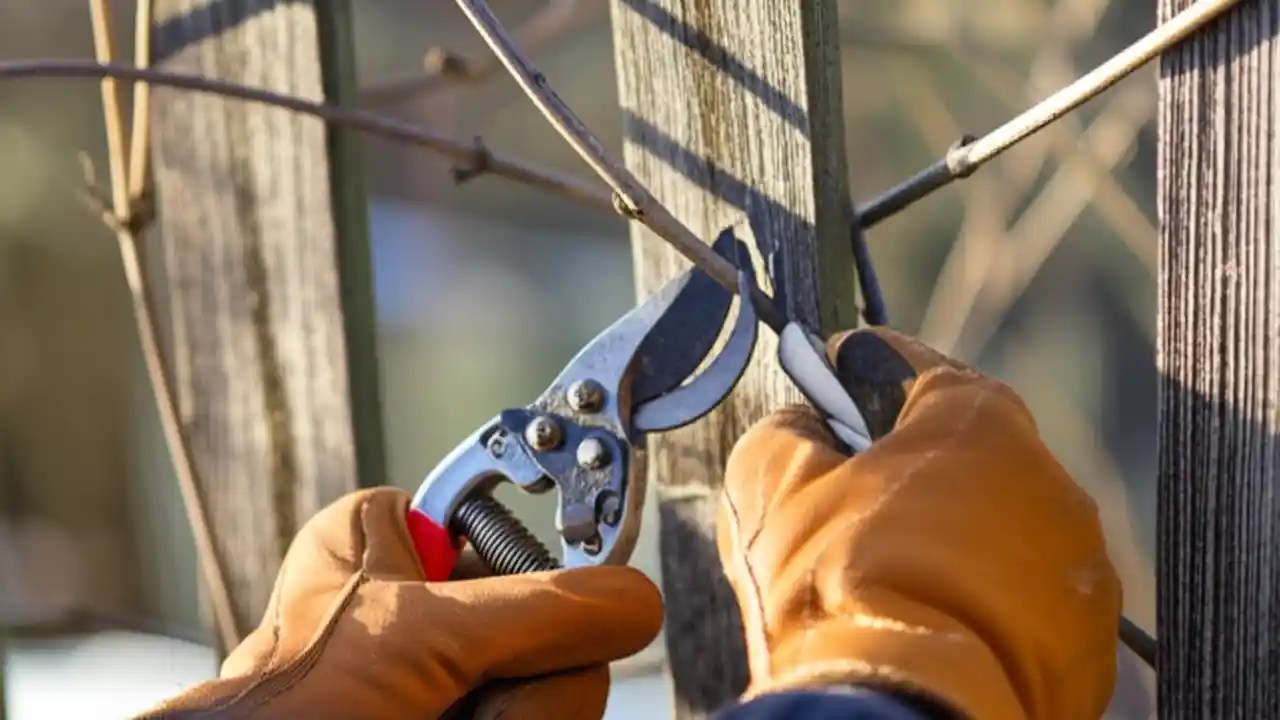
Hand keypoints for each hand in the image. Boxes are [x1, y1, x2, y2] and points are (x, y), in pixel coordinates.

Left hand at [141, 488, 662, 718]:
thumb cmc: (286, 716)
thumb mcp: (418, 640)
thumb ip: (535, 610)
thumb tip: (632, 599)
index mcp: (391, 549)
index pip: (519, 539)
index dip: (540, 582)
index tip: (591, 599)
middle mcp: (429, 613)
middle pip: (561, 631)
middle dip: (522, 683)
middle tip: (453, 702)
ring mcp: (452, 683)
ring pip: (563, 695)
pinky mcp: (478, 718)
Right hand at [718, 328, 1120, 719]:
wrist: (908, 706)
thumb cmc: (838, 583)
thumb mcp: (772, 485)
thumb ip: (790, 430)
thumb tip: (804, 424)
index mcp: (978, 419)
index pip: (918, 373)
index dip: (866, 382)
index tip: (834, 402)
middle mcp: (1052, 478)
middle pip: (969, 460)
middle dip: (917, 480)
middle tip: (856, 521)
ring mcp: (1084, 566)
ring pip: (1006, 537)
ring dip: (961, 549)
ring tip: (902, 593)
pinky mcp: (1097, 644)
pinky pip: (1032, 608)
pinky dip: (992, 614)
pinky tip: (943, 634)